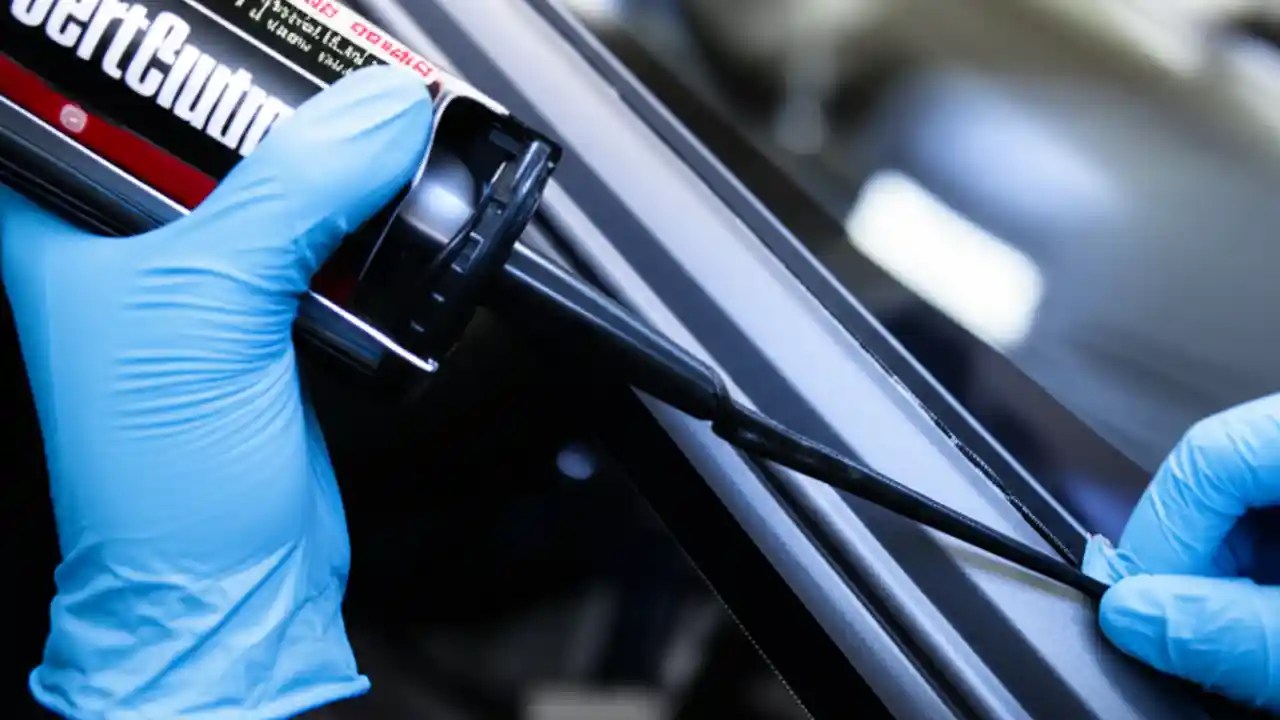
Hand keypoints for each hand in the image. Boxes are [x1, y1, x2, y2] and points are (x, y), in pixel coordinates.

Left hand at [1, 67, 431, 717]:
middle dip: (259, 89)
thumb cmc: (163, 480)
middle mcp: (128, 245)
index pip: (81, 89)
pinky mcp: (276, 314)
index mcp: (62, 226)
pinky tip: (391, 193)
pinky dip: (362, 212)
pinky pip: (322, 235)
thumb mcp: (210, 305)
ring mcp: (208, 280)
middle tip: (317, 56)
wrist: (241, 584)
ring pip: (269, 175)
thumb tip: (378, 109)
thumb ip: (294, 193)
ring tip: (371, 110)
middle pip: (194, 123)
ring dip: (323, 148)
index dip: (140, 44)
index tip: (211, 21)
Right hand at [1084, 393, 1279, 711]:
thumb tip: (1128, 614)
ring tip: (1252, 631)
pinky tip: (1274, 610)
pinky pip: (1279, 514)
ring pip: (1252, 499)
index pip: (1207, 454)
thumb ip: (1224, 629)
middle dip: (1198, 561)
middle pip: (1225, 477)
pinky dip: (1269, 568)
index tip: (1149, 606)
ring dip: (1233, 570)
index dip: (1161, 536)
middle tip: (1198, 630)